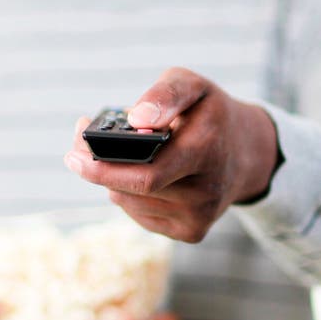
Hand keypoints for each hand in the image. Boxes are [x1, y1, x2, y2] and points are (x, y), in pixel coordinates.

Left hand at [64, 67, 279, 242]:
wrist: (246, 153)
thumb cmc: (209, 114)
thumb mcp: (193, 86)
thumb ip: (165, 93)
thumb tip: (137, 119)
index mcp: (206, 150)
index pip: (146, 173)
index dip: (104, 167)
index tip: (74, 155)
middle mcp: (205, 192)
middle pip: (132, 192)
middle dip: (98, 173)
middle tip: (76, 155)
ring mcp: (198, 218)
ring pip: (130, 204)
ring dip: (113, 182)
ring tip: (114, 158)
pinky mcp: (191, 233)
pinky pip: (141, 216)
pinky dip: (130, 196)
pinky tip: (138, 178)